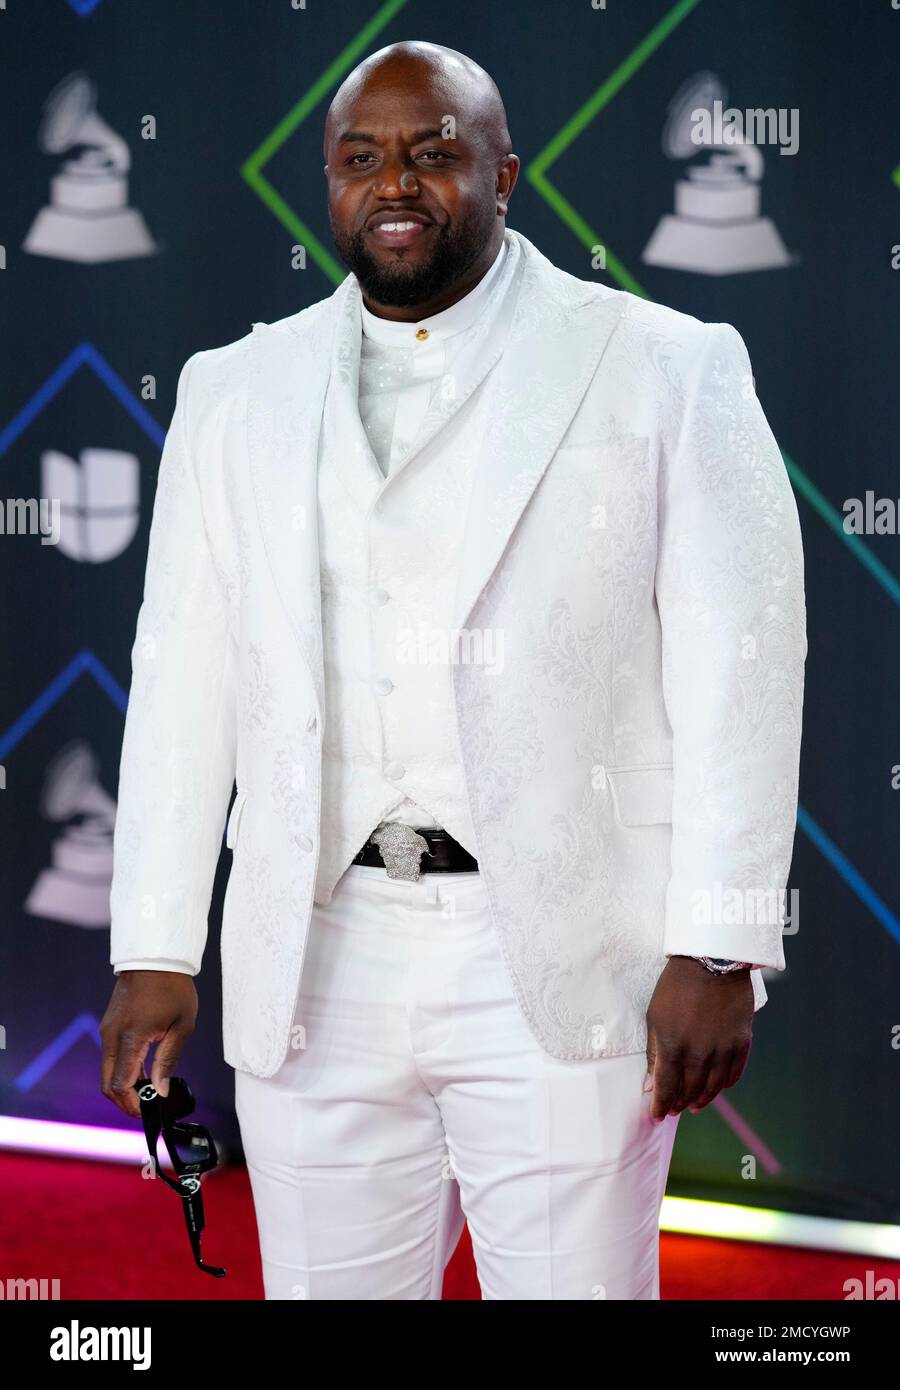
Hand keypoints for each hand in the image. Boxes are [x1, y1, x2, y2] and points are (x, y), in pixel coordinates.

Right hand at [100, 972, 197, 1116]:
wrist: (156, 958)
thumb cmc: (173, 988)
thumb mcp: (181, 1026)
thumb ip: (168, 1061)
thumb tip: (160, 1091)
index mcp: (130, 1038)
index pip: (121, 1084)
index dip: (132, 1103)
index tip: (148, 1111)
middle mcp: (112, 1036)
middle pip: (107, 1084)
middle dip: (124, 1101)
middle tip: (146, 1108)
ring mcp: (107, 1030)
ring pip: (106, 1072)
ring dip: (123, 1087)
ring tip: (149, 1092)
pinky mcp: (109, 1026)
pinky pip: (110, 1057)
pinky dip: (122, 1071)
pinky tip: (143, 1074)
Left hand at [644, 956, 753, 1120]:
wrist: (711, 961)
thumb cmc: (676, 986)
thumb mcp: (655, 1017)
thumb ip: (654, 1053)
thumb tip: (651, 1084)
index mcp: (674, 1048)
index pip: (667, 1089)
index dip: (661, 1105)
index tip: (656, 1115)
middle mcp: (700, 1054)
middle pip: (690, 1091)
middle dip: (680, 1103)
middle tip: (674, 1109)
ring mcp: (724, 1050)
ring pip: (714, 1088)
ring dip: (702, 1099)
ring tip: (694, 1105)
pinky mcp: (742, 1043)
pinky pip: (734, 1074)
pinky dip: (724, 1085)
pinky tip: (717, 1087)